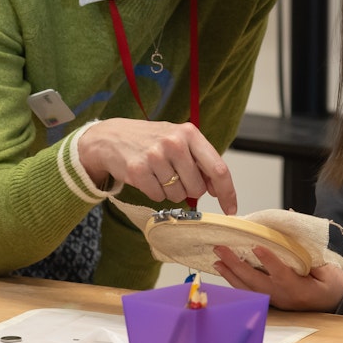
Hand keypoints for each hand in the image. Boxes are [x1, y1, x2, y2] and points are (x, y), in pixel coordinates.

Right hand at [77, 118, 236, 214]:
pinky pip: (158, 197)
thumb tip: (217, 189)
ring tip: (158, 172)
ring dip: (170, 190)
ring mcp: (155, 155)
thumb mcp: (180, 141)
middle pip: (197, 188)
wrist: (112, 137)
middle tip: (175, 175)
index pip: (218, 168)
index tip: (231, 209)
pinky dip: (154, 192)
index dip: (227, 193)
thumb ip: (201, 161)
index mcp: (190, 133)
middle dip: (189, 189)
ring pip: (177, 195)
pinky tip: (147, 176)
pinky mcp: (138, 170)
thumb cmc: (152, 140)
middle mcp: (174, 142)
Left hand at [213, 244, 342, 311]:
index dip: (269, 261)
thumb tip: (290, 216)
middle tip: (221, 250)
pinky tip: (224, 271)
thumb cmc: (332, 283)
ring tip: (217, 260)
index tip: (257, 246)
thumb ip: (309, 246)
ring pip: (249, 289)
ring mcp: (276, 301)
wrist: (335, 304)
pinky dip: (236, 281)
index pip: (282, 274)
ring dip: (231, 274)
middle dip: (237, 266)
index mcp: (301, 288)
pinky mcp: (271, 301)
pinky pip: (250, 292)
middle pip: (257, 282)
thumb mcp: (328, 266)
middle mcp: (284, 297)